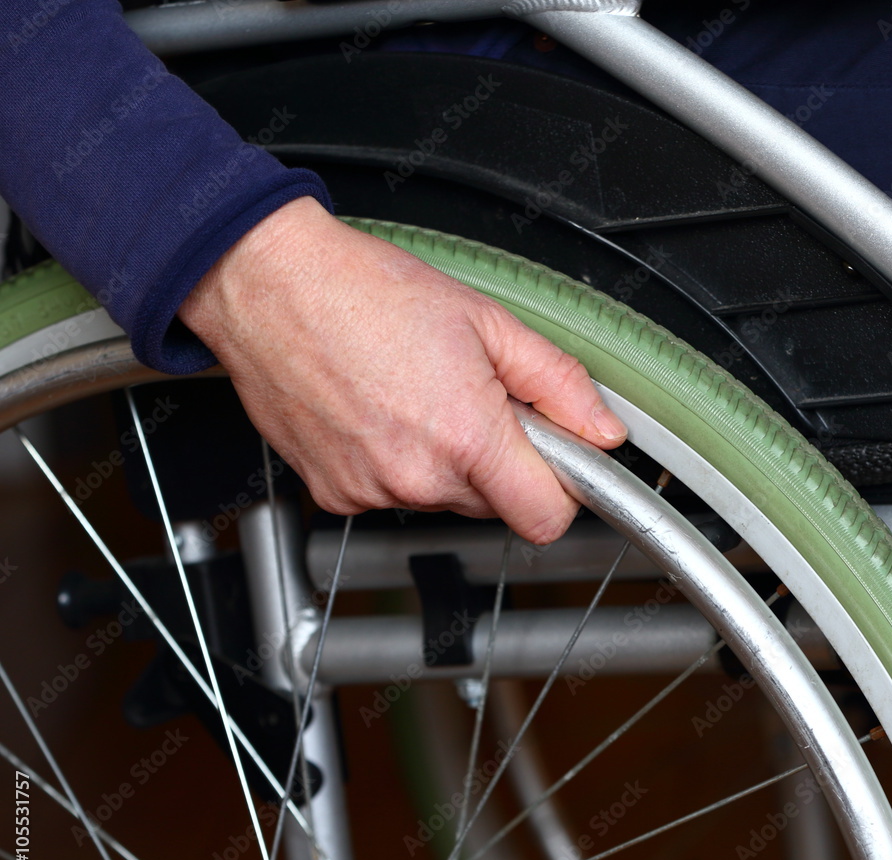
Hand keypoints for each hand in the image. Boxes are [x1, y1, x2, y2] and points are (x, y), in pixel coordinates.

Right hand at [178, 197, 627, 544]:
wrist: (268, 287)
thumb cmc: (365, 292)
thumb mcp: (485, 321)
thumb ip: (558, 384)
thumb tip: (601, 430)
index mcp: (466, 436)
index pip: (546, 518)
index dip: (561, 490)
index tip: (554, 461)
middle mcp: (417, 477)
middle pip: (496, 505)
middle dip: (499, 461)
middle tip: (470, 398)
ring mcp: (371, 491)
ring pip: (443, 499)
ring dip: (446, 461)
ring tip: (417, 395)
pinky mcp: (335, 495)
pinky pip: (392, 495)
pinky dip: (397, 464)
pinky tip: (379, 413)